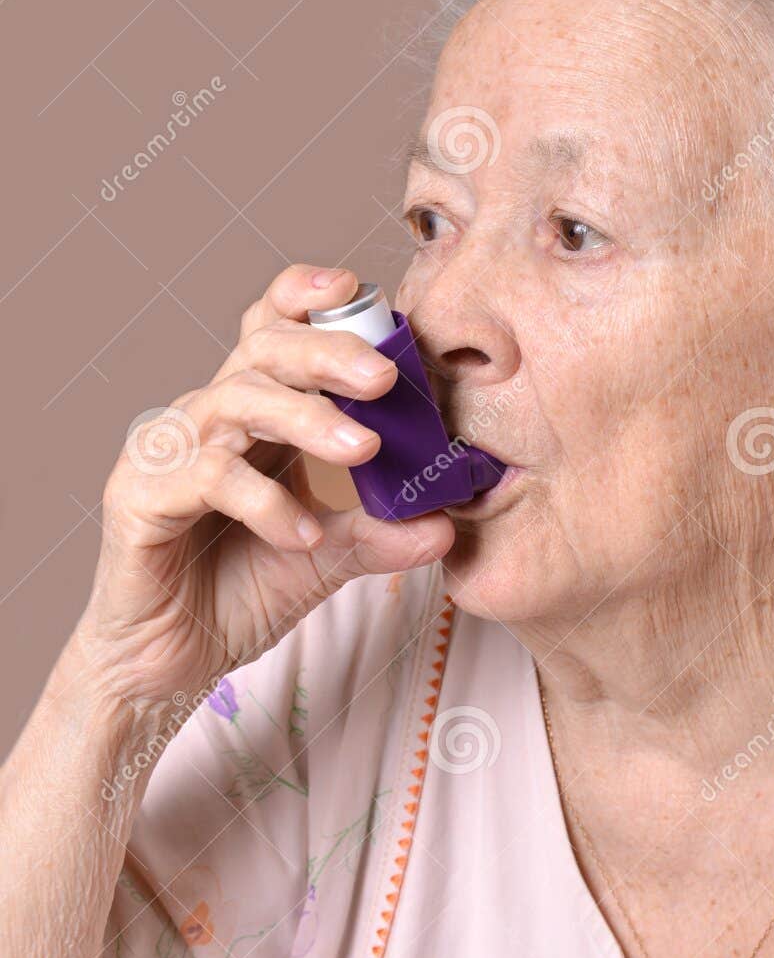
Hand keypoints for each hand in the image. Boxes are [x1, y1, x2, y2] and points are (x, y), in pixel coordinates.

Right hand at [75, 265, 453, 714]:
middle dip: (327, 352)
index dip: (307, 298)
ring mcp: (168, 453)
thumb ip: (380, 534)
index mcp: (252, 417)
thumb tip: (449, 523)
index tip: (363, 292)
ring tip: (364, 450)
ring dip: (306, 420)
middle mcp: (207, 420)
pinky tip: (306, 535)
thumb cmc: (238, 596)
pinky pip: (208, 478)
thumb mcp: (327, 560)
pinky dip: (265, 502)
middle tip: (385, 376)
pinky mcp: (139, 497)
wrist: (168, 665)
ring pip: (235, 401)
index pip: (273, 330)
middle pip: (262, 350)